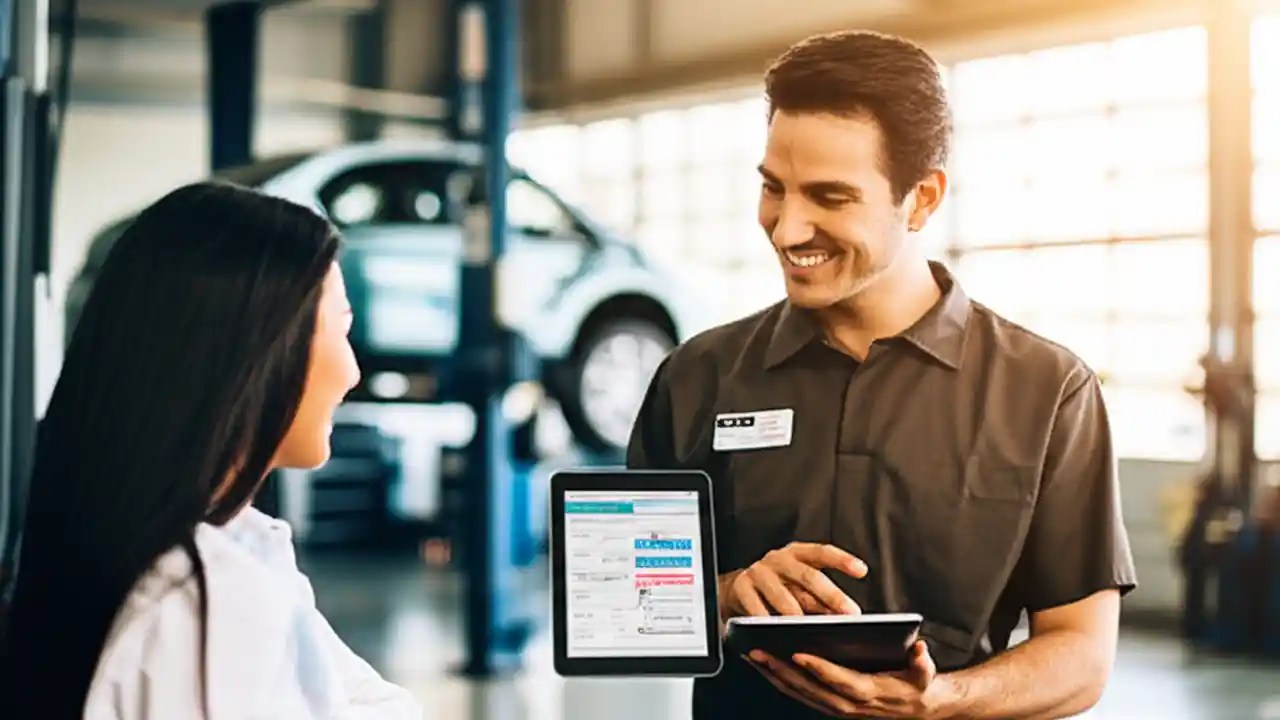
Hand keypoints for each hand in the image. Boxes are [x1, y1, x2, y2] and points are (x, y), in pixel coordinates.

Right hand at [724, 542, 866, 617]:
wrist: (736, 588)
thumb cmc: (777, 586)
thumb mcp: (799, 586)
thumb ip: (820, 597)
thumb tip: (845, 615)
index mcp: (796, 554)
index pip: (822, 553)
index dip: (842, 560)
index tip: (861, 570)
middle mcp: (778, 560)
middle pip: (808, 576)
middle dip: (831, 596)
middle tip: (849, 613)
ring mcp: (759, 573)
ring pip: (783, 597)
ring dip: (799, 615)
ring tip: (812, 629)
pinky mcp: (741, 588)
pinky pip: (758, 610)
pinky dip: (769, 623)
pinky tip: (778, 634)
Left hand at [746, 641, 950, 718]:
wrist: (915, 707)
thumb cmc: (915, 685)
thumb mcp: (924, 673)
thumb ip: (922, 663)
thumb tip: (920, 650)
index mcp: (869, 692)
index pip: (840, 680)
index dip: (819, 668)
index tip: (799, 653)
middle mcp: (848, 703)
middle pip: (810, 688)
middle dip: (782, 670)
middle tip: (760, 651)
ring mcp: (835, 706)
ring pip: (799, 692)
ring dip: (774, 675)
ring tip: (753, 655)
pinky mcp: (828, 704)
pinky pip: (800, 693)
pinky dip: (780, 680)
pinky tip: (765, 665)